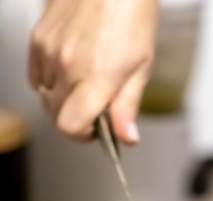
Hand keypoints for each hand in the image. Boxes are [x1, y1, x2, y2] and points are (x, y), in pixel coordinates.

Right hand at [29, 0, 158, 142]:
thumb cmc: (131, 16)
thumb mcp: (141, 68)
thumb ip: (128, 107)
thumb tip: (126, 138)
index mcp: (96, 78)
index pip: (70, 126)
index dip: (83, 135)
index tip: (96, 130)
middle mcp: (68, 66)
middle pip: (57, 116)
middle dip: (76, 119)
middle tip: (94, 108)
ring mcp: (49, 52)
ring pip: (46, 97)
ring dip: (63, 99)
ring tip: (85, 83)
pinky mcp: (38, 39)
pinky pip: (36, 76)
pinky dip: (50, 81)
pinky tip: (69, 70)